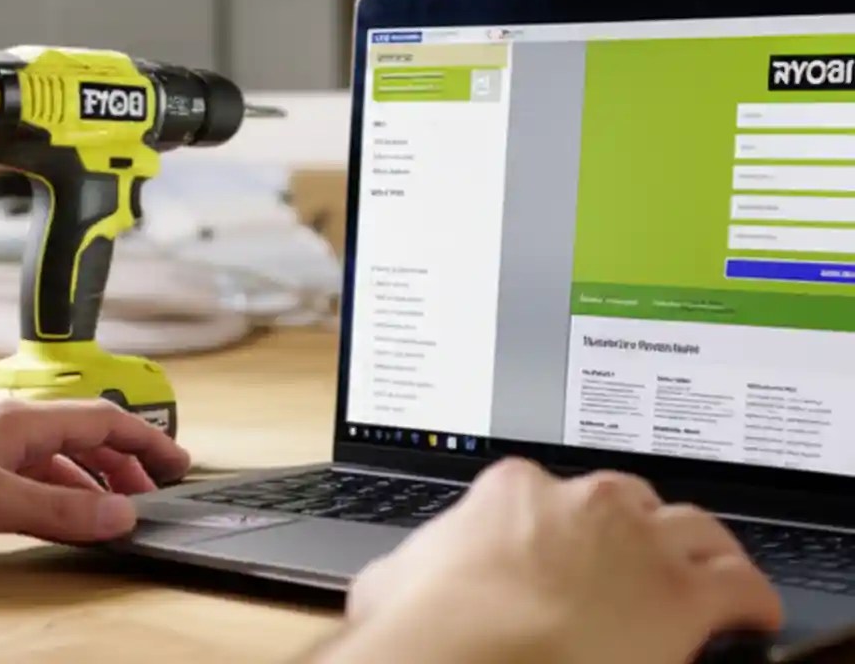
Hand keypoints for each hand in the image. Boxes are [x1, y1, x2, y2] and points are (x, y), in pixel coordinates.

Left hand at [0, 399, 190, 561]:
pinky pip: (24, 484)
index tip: (179, 465)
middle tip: (153, 493)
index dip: (146, 442)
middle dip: (124, 464)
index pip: (102, 420)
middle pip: (82, 439)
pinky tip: (52, 521)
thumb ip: (59, 511)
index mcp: (18, 421)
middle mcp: (3, 430)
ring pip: (53, 463)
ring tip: (113, 512)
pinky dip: (53, 500)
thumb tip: (120, 516)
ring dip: (89, 484)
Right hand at [330, 459, 781, 663]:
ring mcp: (637, 545)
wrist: (465, 657)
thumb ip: (412, 565)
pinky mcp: (683, 597)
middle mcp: (583, 504)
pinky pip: (739, 586)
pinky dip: (748, 598)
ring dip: (697, 551)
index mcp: (511, 492)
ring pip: (691, 529)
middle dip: (627, 528)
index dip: (555, 523)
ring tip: (703, 572)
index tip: (558, 547)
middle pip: (625, 500)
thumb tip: (395, 580)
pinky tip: (747, 615)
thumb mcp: (392, 580)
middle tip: (626, 562)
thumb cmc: (425, 627)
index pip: (544, 491)